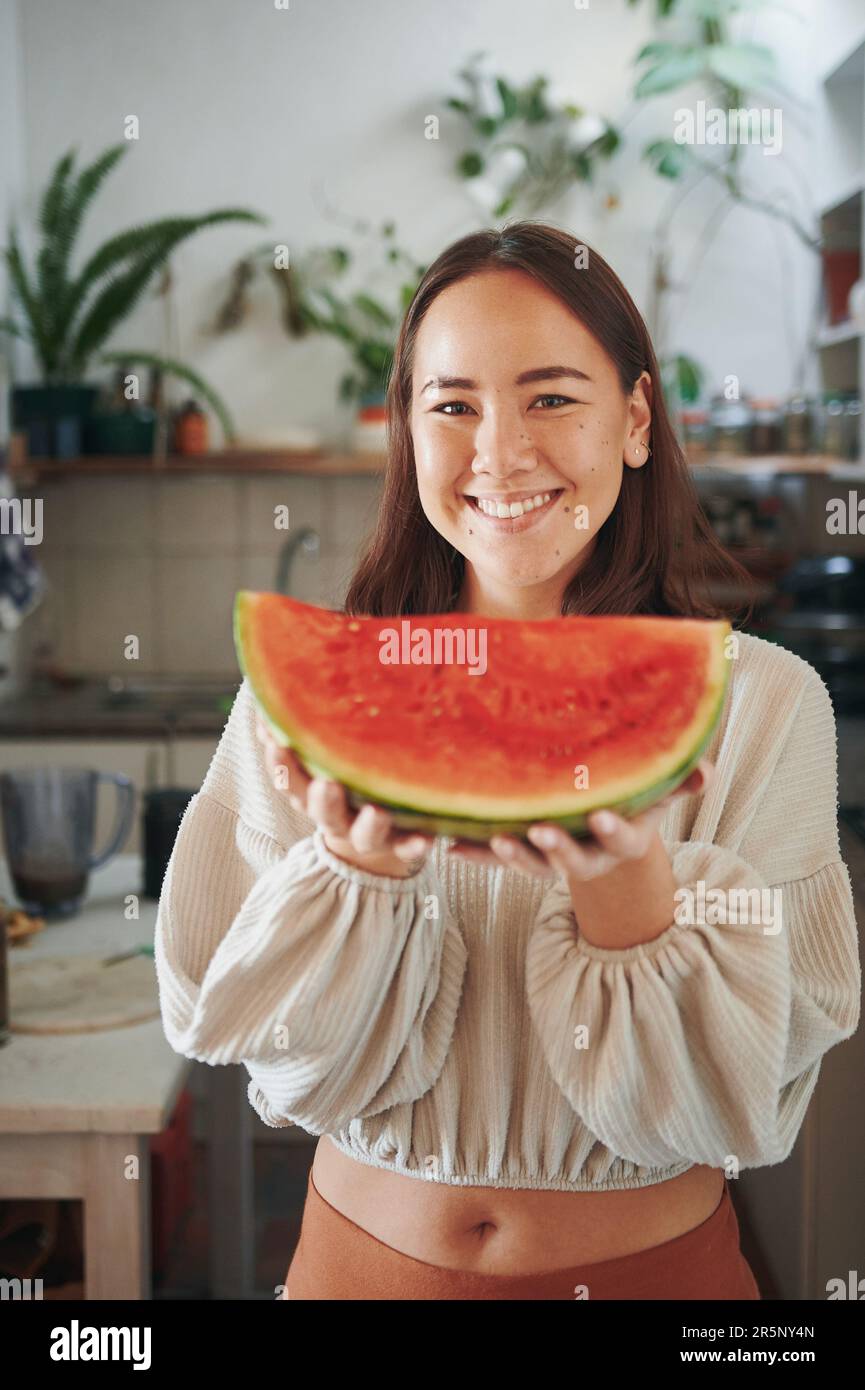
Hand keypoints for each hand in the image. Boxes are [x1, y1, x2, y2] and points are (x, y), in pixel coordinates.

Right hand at [255, 713, 432, 876]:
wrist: (375, 835)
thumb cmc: (344, 781)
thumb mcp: (320, 758)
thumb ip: (303, 731)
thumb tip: (274, 693)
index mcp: (312, 796)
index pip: (290, 781)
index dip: (282, 766)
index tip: (277, 746)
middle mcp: (337, 818)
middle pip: (324, 813)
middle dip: (323, 800)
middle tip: (326, 786)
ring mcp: (368, 835)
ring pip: (365, 835)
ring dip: (369, 825)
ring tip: (377, 812)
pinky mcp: (400, 845)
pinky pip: (407, 848)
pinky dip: (414, 846)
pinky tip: (425, 840)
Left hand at [447, 760, 714, 882]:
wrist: (604, 831)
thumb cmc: (634, 802)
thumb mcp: (660, 793)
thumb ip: (682, 783)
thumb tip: (707, 771)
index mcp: (623, 842)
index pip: (622, 840)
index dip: (613, 831)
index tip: (602, 816)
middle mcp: (588, 859)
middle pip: (573, 862)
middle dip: (557, 848)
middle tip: (540, 833)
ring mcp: (552, 862)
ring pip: (533, 866)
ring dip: (512, 855)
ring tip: (494, 840)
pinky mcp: (521, 858)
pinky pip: (495, 859)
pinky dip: (473, 853)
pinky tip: (447, 842)